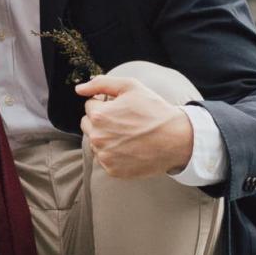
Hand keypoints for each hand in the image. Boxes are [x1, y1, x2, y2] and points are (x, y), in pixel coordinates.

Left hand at [75, 75, 194, 180]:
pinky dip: (113, 153)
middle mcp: (97, 138)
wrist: (176, 139)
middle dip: (101, 121)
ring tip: (128, 135)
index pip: (89, 106)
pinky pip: (104, 158)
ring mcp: (104, 156)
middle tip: (124, 121)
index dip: (105, 104)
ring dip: (105, 137)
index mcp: (99, 116)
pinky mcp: (112, 170)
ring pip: (95, 142)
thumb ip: (101, 83)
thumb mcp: (130, 87)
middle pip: (88, 125)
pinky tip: (129, 147)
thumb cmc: (154, 110)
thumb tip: (79, 89)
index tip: (122, 108)